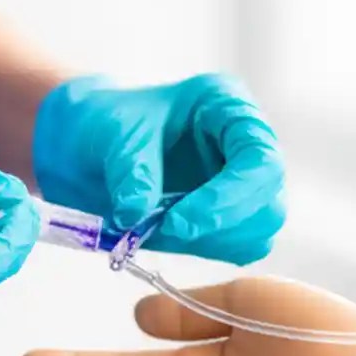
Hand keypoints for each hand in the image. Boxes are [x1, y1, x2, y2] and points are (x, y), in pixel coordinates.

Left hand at [32, 74, 285, 264]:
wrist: (86, 144)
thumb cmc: (105, 122)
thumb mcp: (112, 133)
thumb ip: (131, 171)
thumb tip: (137, 214)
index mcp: (227, 106)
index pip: (260, 159)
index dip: (229, 197)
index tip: (178, 222)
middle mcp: (244, 143)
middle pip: (268, 201)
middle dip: (218, 226)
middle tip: (163, 231)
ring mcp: (241, 181)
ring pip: (259, 231)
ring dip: (211, 242)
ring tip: (157, 229)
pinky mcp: (228, 214)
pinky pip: (237, 247)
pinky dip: (205, 250)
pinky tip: (168, 236)